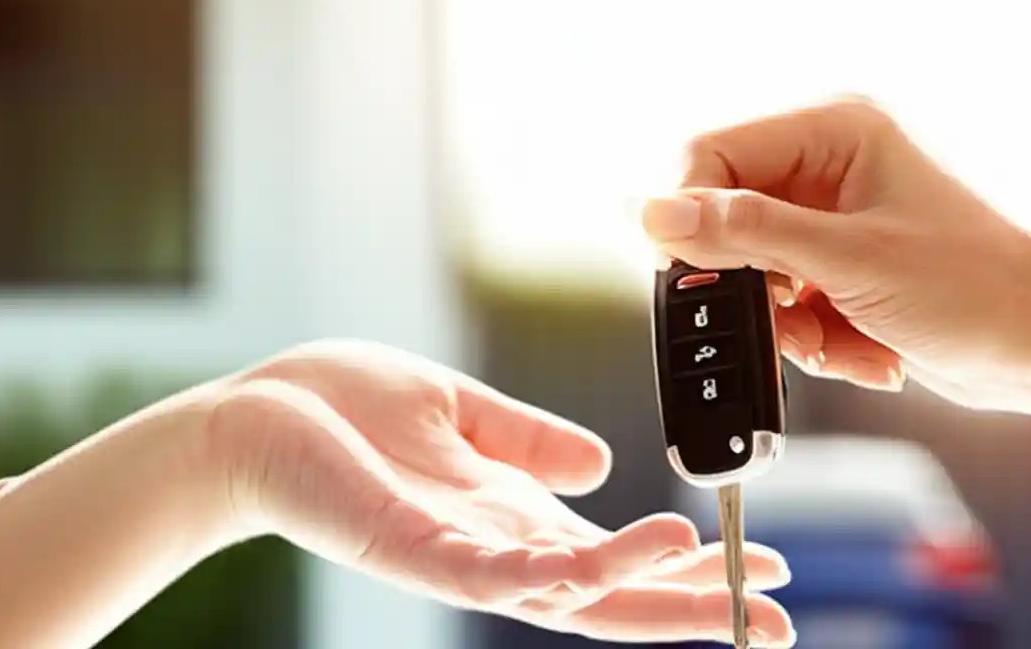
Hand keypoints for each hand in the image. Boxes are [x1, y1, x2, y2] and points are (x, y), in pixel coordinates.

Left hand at [203, 340, 795, 645]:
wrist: (252, 415)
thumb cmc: (342, 409)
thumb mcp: (462, 412)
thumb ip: (528, 440)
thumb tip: (599, 463)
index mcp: (511, 516)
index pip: (615, 555)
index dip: (685, 566)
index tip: (759, 564)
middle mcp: (496, 549)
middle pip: (612, 593)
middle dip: (692, 608)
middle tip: (777, 619)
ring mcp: (460, 558)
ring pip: (571, 593)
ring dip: (646, 586)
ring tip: (716, 565)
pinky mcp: (421, 551)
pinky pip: (506, 573)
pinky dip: (573, 569)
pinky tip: (628, 550)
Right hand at [641, 98, 1030, 410]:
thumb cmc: (976, 287)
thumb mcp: (849, 259)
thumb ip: (746, 234)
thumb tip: (656, 214)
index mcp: (833, 132)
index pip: (713, 153)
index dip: (688, 211)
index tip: (684, 269)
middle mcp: (825, 168)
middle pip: (725, 217)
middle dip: (746, 281)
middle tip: (778, 314)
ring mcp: (829, 223)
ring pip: (747, 269)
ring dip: (780, 319)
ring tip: (832, 337)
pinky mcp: (834, 270)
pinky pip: (779, 302)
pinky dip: (807, 335)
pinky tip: (859, 347)